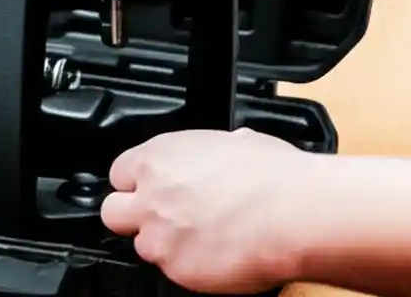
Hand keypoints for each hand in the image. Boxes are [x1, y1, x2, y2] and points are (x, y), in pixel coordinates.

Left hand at [101, 129, 317, 293]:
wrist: (297, 214)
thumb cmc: (275, 177)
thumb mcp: (235, 142)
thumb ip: (205, 153)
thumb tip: (214, 153)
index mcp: (160, 157)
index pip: (119, 172)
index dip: (137, 183)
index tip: (152, 189)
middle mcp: (152, 196)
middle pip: (113, 212)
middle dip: (134, 216)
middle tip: (164, 218)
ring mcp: (161, 236)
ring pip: (143, 245)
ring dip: (165, 243)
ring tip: (202, 238)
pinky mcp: (177, 269)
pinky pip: (172, 270)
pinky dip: (190, 265)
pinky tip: (217, 253)